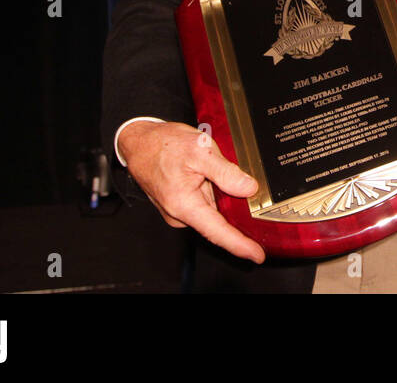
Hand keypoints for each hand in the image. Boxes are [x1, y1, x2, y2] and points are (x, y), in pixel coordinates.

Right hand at [118, 120, 265, 262]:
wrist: (139, 141)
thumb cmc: (161, 145)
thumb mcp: (199, 150)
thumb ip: (226, 172)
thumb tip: (248, 188)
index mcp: (184, 205)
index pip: (217, 232)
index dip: (239, 246)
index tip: (257, 255)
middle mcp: (180, 213)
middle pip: (219, 221)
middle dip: (236, 211)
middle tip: (245, 187)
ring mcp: (179, 210)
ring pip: (213, 209)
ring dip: (224, 197)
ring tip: (218, 171)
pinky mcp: (181, 204)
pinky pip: (205, 202)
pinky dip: (214, 192)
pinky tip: (213, 176)